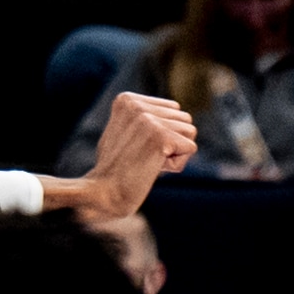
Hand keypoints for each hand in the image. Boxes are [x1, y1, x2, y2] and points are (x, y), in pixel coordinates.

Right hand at [80, 92, 198, 215]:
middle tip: (143, 157)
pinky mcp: (160, 137)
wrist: (103, 194)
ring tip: (147, 162)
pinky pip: (190, 149)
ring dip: (174, 153)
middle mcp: (137, 104)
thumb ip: (144, 117)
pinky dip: (176, 165)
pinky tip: (152, 169)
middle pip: (185, 118)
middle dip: (172, 141)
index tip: (136, 148)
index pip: (173, 109)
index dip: (162, 134)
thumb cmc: (114, 169)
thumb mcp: (125, 132)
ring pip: (190, 132)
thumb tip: (171, 109)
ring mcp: (147, 120)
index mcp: (127, 99)